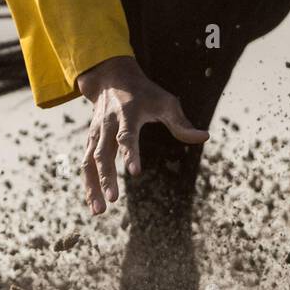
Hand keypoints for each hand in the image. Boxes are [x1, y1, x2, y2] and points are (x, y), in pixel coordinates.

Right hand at [76, 56, 208, 214]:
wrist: (111, 79)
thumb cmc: (144, 93)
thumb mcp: (165, 102)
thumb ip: (181, 122)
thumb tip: (204, 137)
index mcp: (127, 114)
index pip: (126, 135)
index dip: (129, 153)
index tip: (134, 172)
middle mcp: (108, 125)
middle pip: (103, 153)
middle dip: (106, 177)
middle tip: (113, 199)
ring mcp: (96, 134)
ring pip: (89, 162)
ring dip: (92, 187)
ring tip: (98, 211)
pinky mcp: (90, 142)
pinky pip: (86, 165)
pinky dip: (88, 185)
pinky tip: (94, 204)